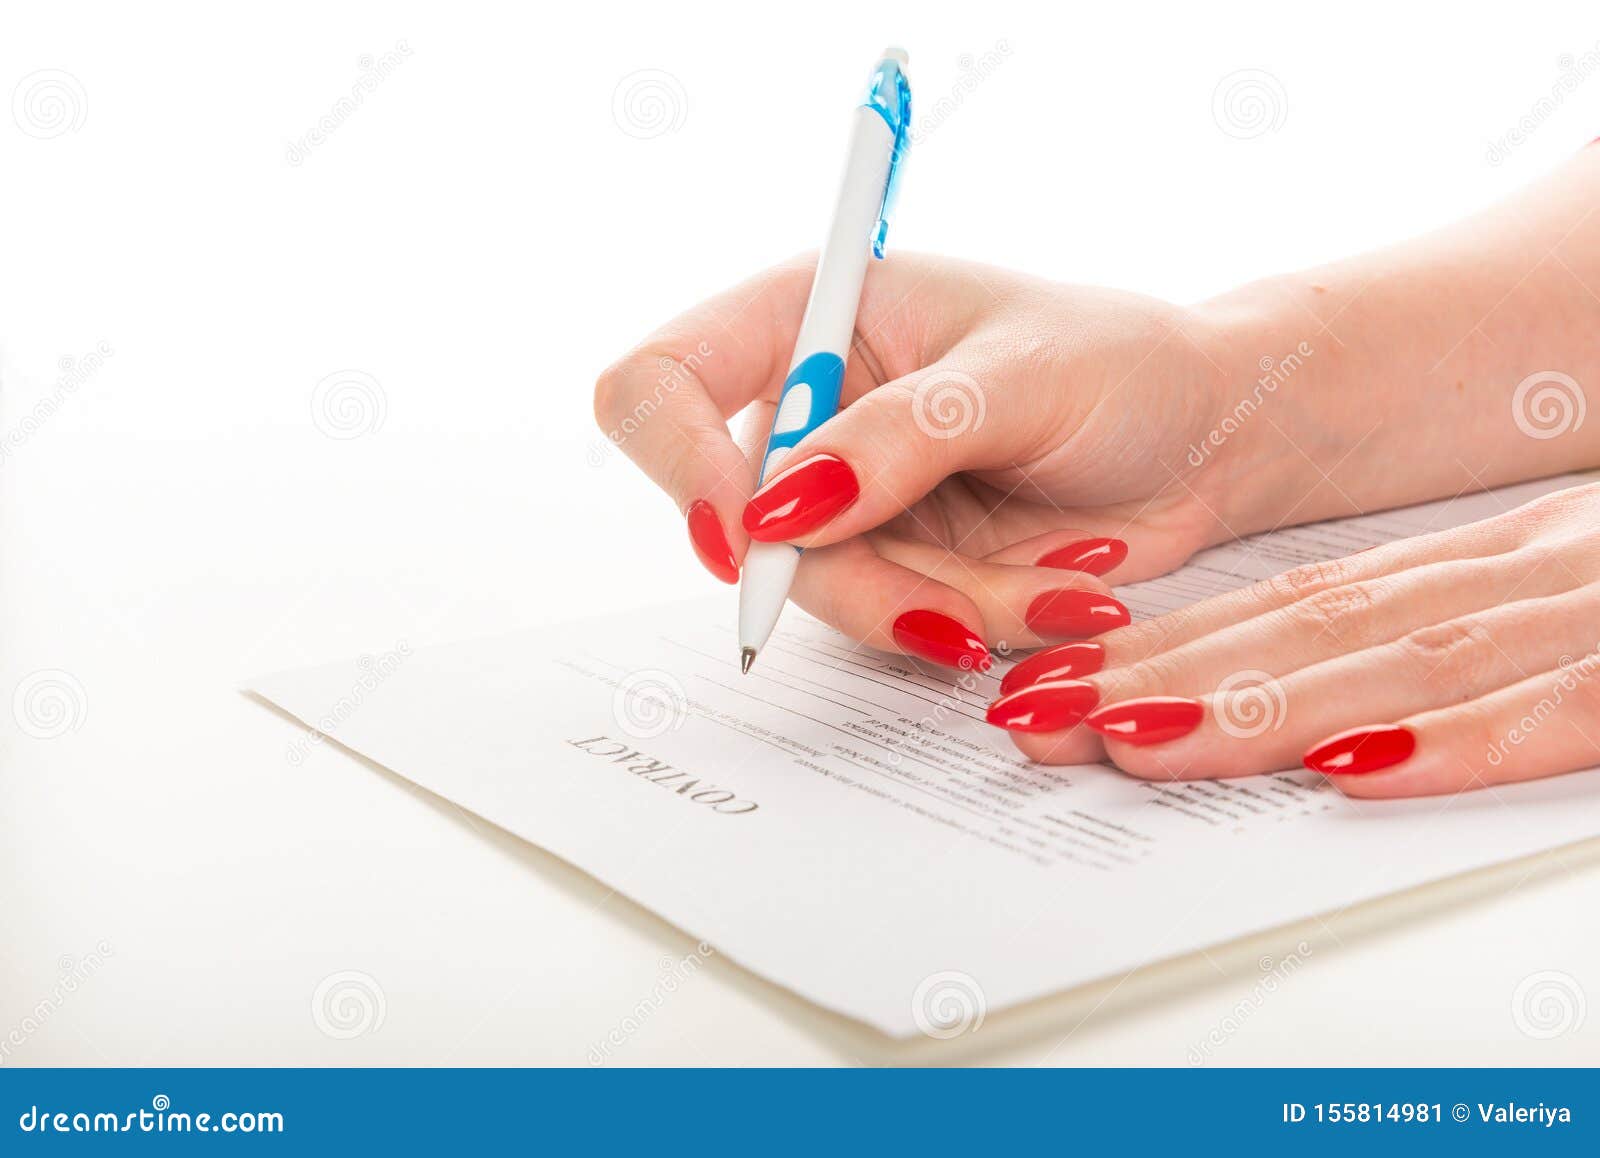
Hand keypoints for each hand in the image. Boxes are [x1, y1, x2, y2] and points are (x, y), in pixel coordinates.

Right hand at [595, 253, 1236, 665]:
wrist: (1207, 440)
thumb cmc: (1125, 364)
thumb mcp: (1024, 376)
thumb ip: (901, 435)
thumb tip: (780, 505)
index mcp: (814, 315)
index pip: (665, 382)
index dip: (678, 460)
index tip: (749, 530)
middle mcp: (813, 409)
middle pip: (742, 523)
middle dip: (859, 578)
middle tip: (960, 608)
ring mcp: (849, 497)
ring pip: (825, 593)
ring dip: (942, 608)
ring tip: (1064, 584)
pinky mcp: (897, 565)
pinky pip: (894, 624)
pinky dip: (976, 624)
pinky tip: (1062, 590)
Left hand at [988, 482, 1599, 797]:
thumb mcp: (1579, 576)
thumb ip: (1463, 619)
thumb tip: (1321, 695)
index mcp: (1496, 549)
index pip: (1301, 601)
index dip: (1171, 647)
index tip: (1058, 681)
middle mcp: (1527, 565)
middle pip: (1318, 625)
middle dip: (1164, 678)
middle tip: (1034, 716)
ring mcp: (1596, 606)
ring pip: (1404, 654)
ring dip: (1259, 703)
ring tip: (1127, 739)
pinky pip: (1565, 702)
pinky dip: (1456, 738)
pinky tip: (1351, 766)